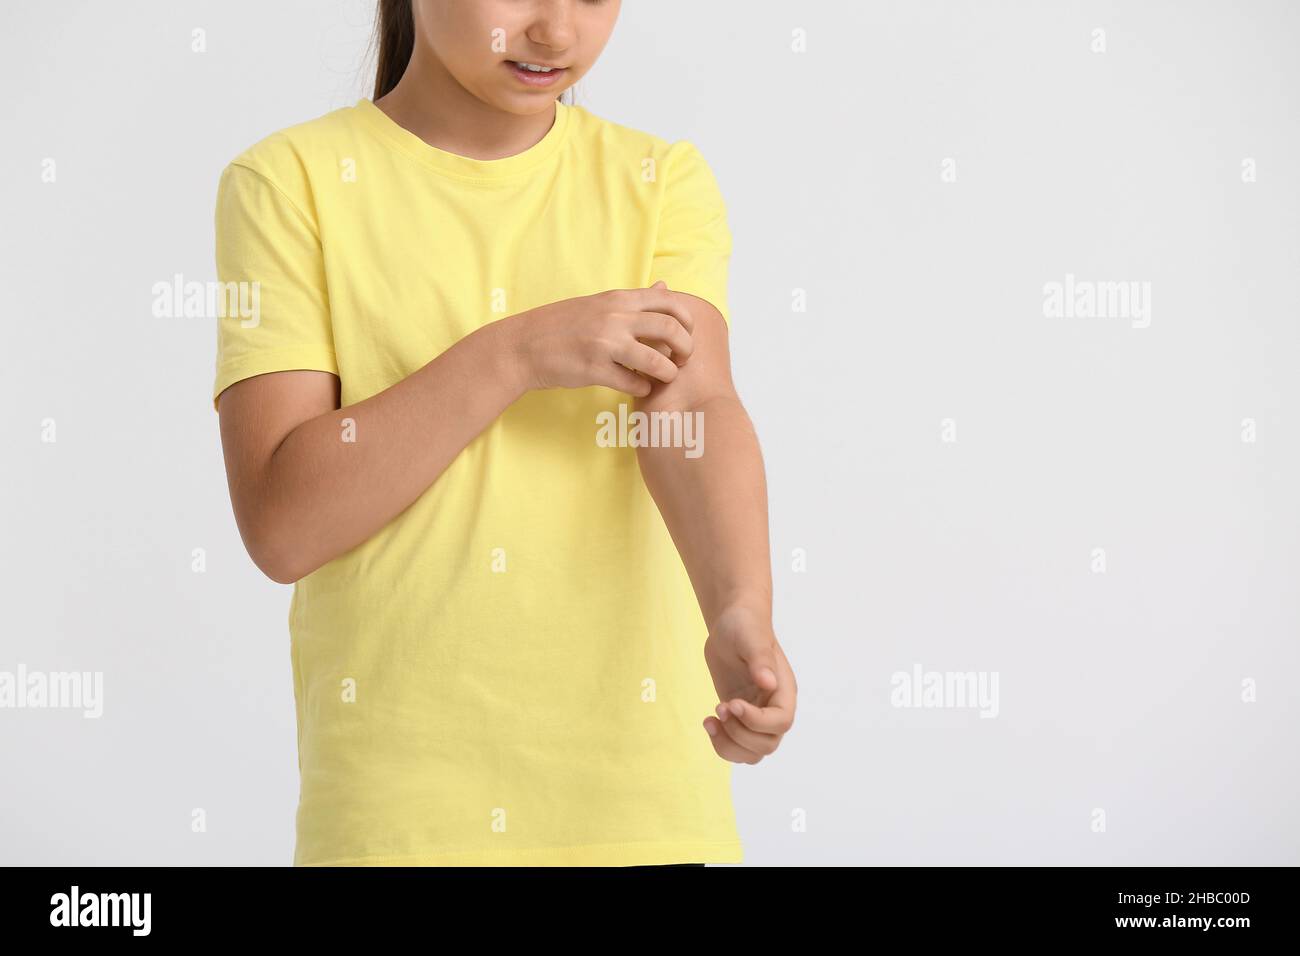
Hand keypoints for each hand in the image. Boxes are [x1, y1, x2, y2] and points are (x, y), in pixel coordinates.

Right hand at [503, 281, 694, 396]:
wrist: (523, 346)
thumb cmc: (562, 325)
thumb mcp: (599, 303)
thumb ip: (634, 300)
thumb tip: (665, 286)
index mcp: (618, 298)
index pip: (668, 301)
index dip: (687, 319)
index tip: (688, 333)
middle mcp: (615, 317)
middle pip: (670, 329)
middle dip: (685, 348)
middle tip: (683, 360)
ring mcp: (605, 343)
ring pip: (657, 361)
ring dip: (668, 373)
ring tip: (665, 377)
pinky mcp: (594, 370)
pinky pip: (633, 383)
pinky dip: (643, 387)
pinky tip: (639, 386)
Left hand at [702, 604, 796, 763]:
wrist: (731, 624)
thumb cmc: (745, 626)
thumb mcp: (751, 638)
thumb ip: (760, 660)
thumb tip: (769, 683)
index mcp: (784, 691)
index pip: (780, 722)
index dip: (756, 721)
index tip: (732, 703)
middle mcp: (774, 707)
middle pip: (767, 744)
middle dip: (739, 734)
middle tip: (720, 707)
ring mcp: (757, 715)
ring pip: (752, 753)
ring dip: (728, 745)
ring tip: (711, 721)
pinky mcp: (740, 717)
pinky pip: (736, 746)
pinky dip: (721, 742)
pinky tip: (708, 721)